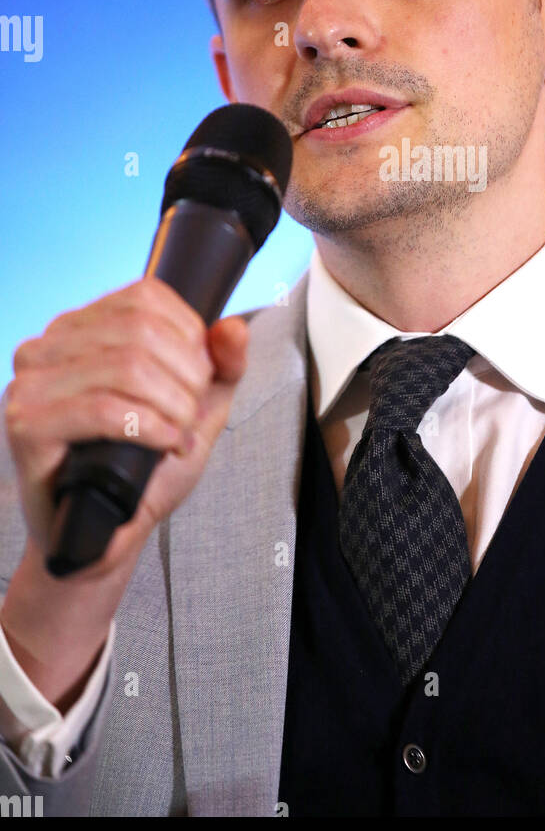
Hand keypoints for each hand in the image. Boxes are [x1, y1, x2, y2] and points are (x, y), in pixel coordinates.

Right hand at [4, 277, 248, 577]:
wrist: (103, 534)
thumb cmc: (143, 467)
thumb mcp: (197, 408)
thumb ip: (222, 365)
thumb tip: (231, 327)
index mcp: (81, 327)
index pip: (146, 297)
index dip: (190, 336)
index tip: (199, 378)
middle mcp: (47, 345)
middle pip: (141, 330)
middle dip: (186, 377)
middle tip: (191, 415)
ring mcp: (30, 383)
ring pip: (125, 367)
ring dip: (172, 406)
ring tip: (178, 435)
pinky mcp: (26, 424)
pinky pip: (103, 409)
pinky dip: (149, 427)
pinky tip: (163, 445)